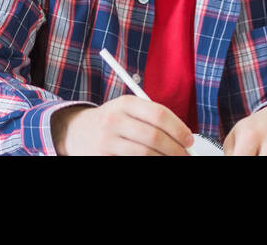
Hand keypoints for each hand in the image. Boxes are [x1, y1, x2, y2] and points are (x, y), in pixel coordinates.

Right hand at [52, 95, 192, 155]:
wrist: (77, 131)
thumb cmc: (112, 121)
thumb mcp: (127, 109)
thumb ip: (151, 118)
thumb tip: (182, 135)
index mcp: (126, 102)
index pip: (159, 114)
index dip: (178, 129)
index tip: (189, 140)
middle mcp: (115, 119)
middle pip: (154, 136)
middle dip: (175, 149)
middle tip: (186, 155)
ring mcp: (107, 139)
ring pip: (145, 153)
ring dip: (165, 158)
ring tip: (173, 159)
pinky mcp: (102, 155)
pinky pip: (133, 162)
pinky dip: (149, 163)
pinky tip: (156, 161)